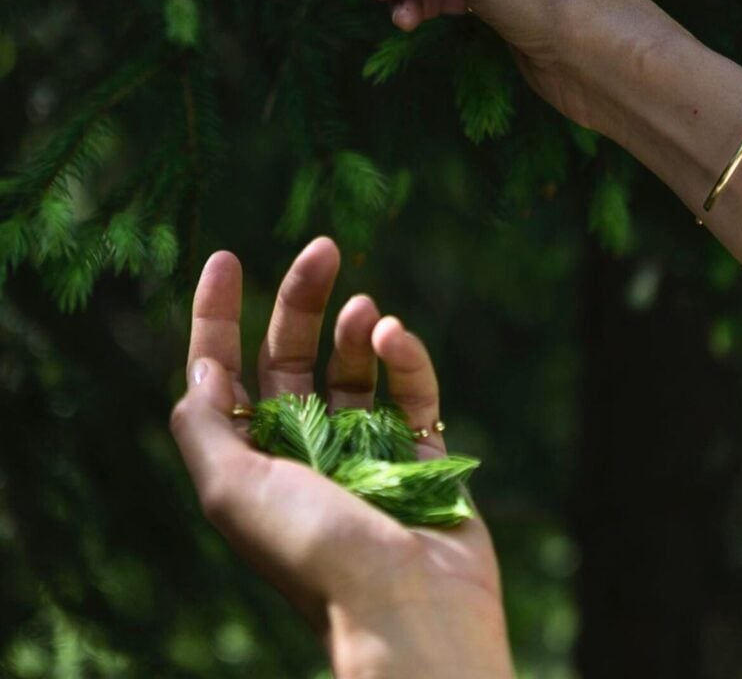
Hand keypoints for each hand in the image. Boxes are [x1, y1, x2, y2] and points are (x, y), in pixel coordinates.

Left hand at [170, 237, 514, 678]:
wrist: (410, 610)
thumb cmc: (313, 552)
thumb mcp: (231, 489)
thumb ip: (204, 425)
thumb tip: (202, 365)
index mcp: (252, 458)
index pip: (225, 372)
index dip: (217, 315)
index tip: (226, 258)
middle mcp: (304, 449)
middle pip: (294, 356)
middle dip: (303, 300)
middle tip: (323, 249)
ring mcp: (365, 448)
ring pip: (355, 367)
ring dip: (355, 329)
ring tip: (364, 312)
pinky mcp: (422, 452)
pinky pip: (412, 390)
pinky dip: (405, 358)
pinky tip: (396, 337)